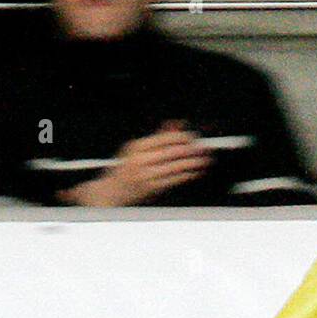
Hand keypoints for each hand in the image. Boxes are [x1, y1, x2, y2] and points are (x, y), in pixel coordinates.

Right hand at [66, 121, 212, 206]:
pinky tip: (195, 172)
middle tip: (203, 148)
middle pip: (171, 152)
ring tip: (204, 160)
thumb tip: (177, 125)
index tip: (193, 137)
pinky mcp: (151, 189)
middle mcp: (140, 161)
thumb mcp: (137, 148)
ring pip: (174, 167)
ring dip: (192, 163)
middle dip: (190, 150)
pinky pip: (173, 180)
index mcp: (137, 147)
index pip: (164, 139)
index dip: (181, 137)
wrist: (112, 192)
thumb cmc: (127, 169)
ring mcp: (146, 176)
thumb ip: (158, 136)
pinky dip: (186, 175)